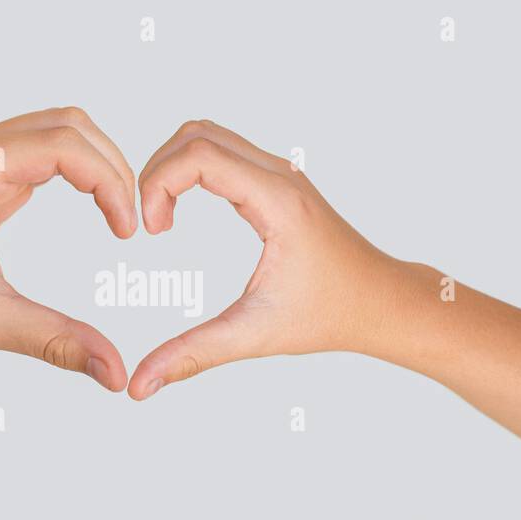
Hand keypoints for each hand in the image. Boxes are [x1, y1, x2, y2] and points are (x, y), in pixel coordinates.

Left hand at [0, 107, 138, 390]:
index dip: (108, 181)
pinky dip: (77, 174)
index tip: (127, 231)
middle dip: (111, 165)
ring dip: (97, 165)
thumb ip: (55, 341)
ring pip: (57, 132)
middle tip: (131, 220)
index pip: (62, 144)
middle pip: (67, 124)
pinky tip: (96, 210)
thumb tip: (116, 373)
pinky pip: (42, 156)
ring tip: (119, 215)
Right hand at [129, 120, 423, 399]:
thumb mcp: (254, 336)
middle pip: (197, 134)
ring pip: (209, 136)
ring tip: (161, 217)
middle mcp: (280, 176)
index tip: (153, 231)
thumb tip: (140, 385)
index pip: (199, 155)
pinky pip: (224, 152)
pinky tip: (182, 211)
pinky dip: (191, 170)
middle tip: (151, 223)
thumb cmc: (329, 316)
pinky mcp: (278, 181)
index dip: (158, 184)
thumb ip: (193, 356)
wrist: (380, 302)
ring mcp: (281, 174)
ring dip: (172, 167)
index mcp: (277, 202)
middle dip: (158, 170)